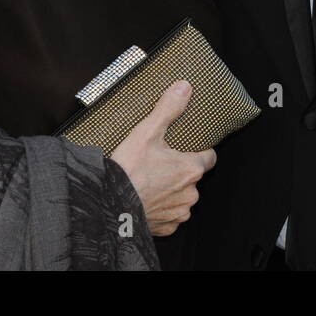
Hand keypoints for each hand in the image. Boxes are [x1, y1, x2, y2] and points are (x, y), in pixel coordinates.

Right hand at [110, 80, 216, 236]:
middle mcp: (190, 194)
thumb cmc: (128, 169)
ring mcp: (179, 213)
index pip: (209, 157)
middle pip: (193, 177)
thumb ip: (168, 108)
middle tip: (159, 163)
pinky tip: (146, 198)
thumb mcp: (147, 131)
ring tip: (150, 181)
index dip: (198, 151)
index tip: (185, 147)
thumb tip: (184, 87)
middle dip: (180, 171)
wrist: (107, 204)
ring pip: (182, 197)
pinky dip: (161, 208)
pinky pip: (170, 216)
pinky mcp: (166, 228)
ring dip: (171, 191)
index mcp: (191, 169)